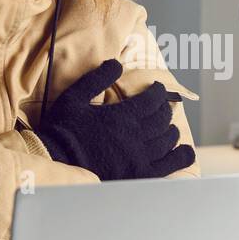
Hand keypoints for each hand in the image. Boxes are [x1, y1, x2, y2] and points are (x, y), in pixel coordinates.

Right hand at [36, 59, 195, 180]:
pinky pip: (171, 165)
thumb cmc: (63, 129)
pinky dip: (181, 156)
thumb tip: (117, 63)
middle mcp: (135, 136)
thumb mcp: (74, 97)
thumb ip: (97, 79)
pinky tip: (182, 151)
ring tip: (167, 128)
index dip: (158, 92)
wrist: (56, 162)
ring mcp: (140, 158)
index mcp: (122, 116)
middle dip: (164, 109)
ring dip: (170, 130)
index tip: (157, 89)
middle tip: (161, 108)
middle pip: (163, 119)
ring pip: (168, 140)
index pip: (153, 99)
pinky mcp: (141, 175)